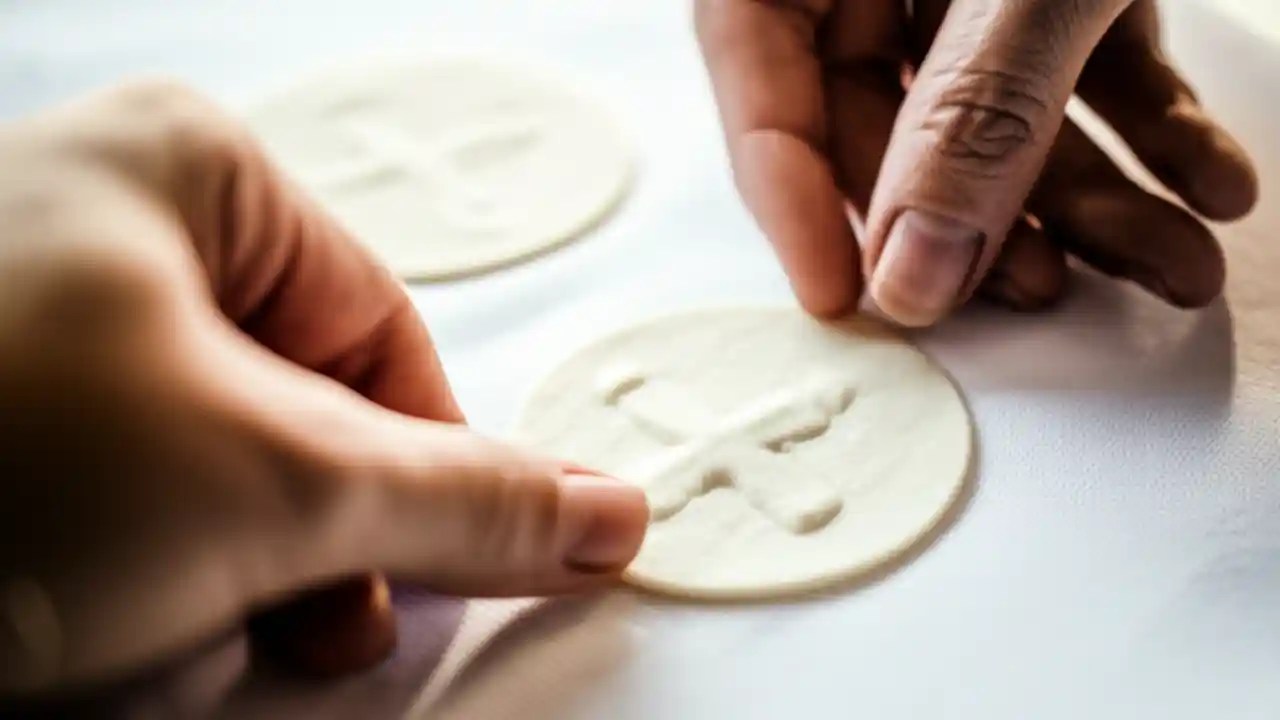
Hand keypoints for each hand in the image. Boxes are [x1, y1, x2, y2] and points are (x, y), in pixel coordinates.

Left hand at [0, 82, 647, 696]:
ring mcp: (33, 330)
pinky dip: (123, 585)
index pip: (385, 334)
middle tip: (288, 622)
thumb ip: (467, 501)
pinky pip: (113, 505)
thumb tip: (603, 512)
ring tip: (144, 631)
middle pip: (295, 413)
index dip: (426, 470)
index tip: (428, 573)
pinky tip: (78, 626)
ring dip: (208, 581)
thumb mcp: (274, 485)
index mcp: (186, 171)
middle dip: (297, 544)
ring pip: (202, 476)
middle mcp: (106, 230)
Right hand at [697, 0, 1257, 324]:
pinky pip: (1081, 63)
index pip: (756, 63)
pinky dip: (1147, 125)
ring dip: (1088, 195)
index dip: (789, 191)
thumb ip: (973, 113)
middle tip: (1029, 293)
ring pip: (990, 106)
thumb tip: (913, 276)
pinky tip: (1209, 182)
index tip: (839, 296)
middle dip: (973, 213)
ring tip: (1171, 263)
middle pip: (880, 107)